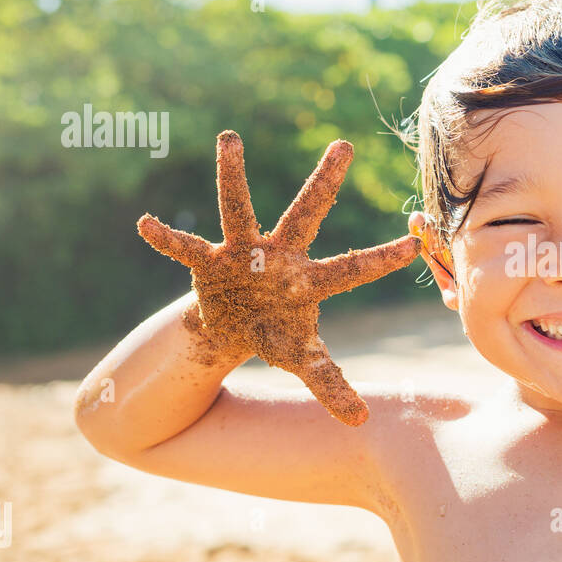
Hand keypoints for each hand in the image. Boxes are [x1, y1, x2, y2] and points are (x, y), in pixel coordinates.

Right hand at [137, 130, 420, 424]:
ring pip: (239, 209)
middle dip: (325, 181)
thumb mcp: (300, 360)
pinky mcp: (207, 260)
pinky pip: (184, 247)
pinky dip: (166, 238)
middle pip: (307, 214)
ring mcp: (242, 253)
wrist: (228, 328)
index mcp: (310, 280)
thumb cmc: (273, 334)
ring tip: (230, 138)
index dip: (382, 259)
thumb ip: (330, 385)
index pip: (354, 269)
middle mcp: (280, 256)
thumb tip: (361, 422)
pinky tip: (145, 224)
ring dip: (232, 176)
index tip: (416, 242)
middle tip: (345, 144)